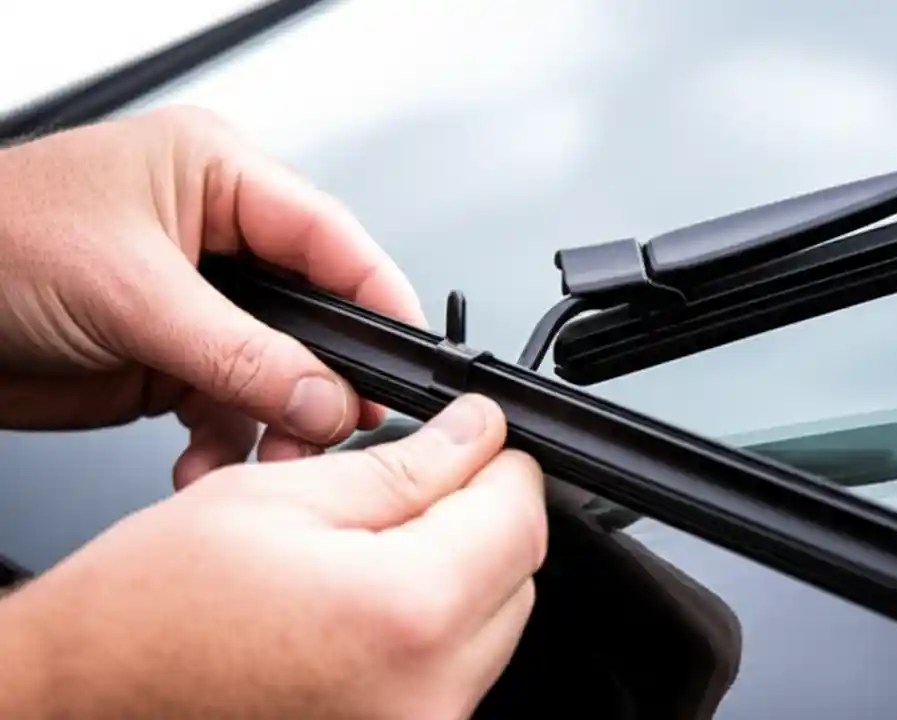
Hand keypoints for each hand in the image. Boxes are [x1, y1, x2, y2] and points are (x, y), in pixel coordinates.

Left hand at [0, 106, 425, 485]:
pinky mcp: (172, 358)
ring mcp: (198, 303)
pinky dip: (227, 444)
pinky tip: (207, 464)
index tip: (405, 355)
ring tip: (269, 458)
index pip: (331, 236)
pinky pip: (231, 407)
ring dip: (277, 424)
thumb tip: (326, 394)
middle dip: (324, 378)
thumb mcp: (131, 292)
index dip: (376, 296)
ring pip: (278, 372)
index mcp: (219, 177)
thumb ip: (240, 351)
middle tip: (336, 426)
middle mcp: (217, 237)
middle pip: (312, 313)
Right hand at [0, 394, 547, 718]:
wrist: (77, 708)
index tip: (477, 440)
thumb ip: (405, 465)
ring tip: (362, 557)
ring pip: (491, 627)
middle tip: (409, 491)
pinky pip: (453, 675)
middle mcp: (427, 695)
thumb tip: (478, 434)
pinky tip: (358, 609)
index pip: (521, 515)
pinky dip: (425, 630)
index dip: (501, 462)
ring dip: (454, 575)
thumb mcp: (278, 496)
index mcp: (404, 613)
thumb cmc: (143, 616)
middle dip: (480, 518)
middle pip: (517, 574)